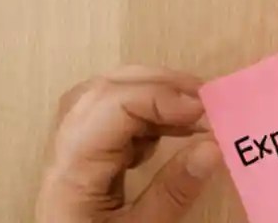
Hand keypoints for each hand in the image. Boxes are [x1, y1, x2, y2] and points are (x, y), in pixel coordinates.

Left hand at [35, 66, 221, 222]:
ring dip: (149, 95)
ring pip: (101, 99)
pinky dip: (144, 115)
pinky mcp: (82, 165)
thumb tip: (213, 145)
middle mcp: (63, 156)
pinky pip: (108, 121)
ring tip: (192, 112)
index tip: (205, 111)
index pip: (110, 106)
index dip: (159, 97)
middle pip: (99, 92)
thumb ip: (174, 192)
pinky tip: (171, 132)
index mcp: (72, 173)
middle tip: (204, 101)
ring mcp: (69, 158)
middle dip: (156, 85)